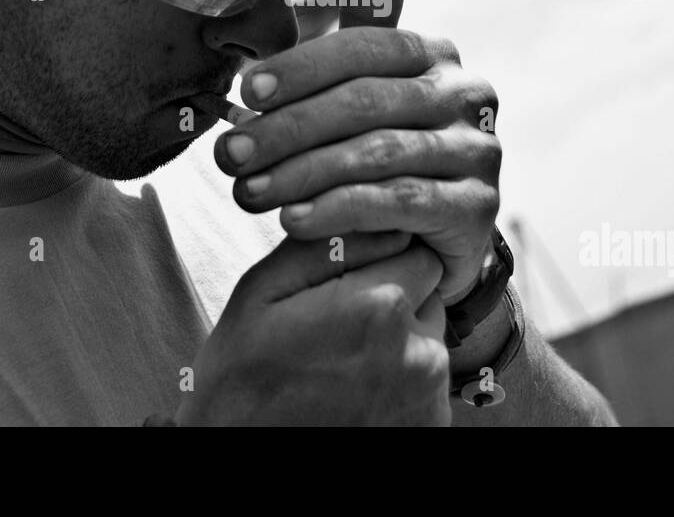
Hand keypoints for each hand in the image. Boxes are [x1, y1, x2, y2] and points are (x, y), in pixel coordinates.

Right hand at [174, 231, 450, 424]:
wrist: (242, 467)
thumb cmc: (241, 383)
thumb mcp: (259, 296)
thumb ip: (319, 243)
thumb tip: (363, 206)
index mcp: (378, 306)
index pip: (413, 247)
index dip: (378, 255)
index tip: (343, 277)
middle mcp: (419, 352)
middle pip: (427, 290)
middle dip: (392, 293)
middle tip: (336, 322)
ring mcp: (429, 396)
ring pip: (429, 335)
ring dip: (397, 338)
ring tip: (340, 362)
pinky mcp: (432, 427)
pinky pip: (427, 381)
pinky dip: (399, 380)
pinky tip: (353, 392)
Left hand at [214, 0, 500, 304]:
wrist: (429, 239)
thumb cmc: (379, 151)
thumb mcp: (359, 91)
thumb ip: (353, 27)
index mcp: (434, 55)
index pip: (364, 46)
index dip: (301, 66)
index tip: (245, 91)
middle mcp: (466, 94)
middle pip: (365, 101)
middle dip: (287, 128)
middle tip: (230, 154)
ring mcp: (479, 150)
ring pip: (378, 153)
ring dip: (302, 173)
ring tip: (248, 191)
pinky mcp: (478, 206)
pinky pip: (400, 201)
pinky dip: (340, 209)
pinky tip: (293, 220)